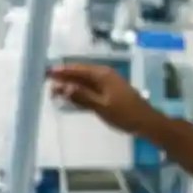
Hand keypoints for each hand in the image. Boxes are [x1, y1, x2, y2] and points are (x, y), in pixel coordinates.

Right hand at [47, 63, 161, 136]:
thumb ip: (82, 96)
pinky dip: (79, 93)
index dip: (62, 71)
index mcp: (103, 75)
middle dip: (64, 78)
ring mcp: (107, 85)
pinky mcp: (109, 94)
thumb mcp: (101, 106)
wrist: (146, 122)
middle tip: (46, 83)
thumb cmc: (125, 114)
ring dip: (70, 86)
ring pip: (84, 83)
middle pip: (80, 75)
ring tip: (53, 91)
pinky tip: (69, 98)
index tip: (47, 72)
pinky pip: (90, 90)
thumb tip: (62, 86)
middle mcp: (105, 76)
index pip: (78, 70)